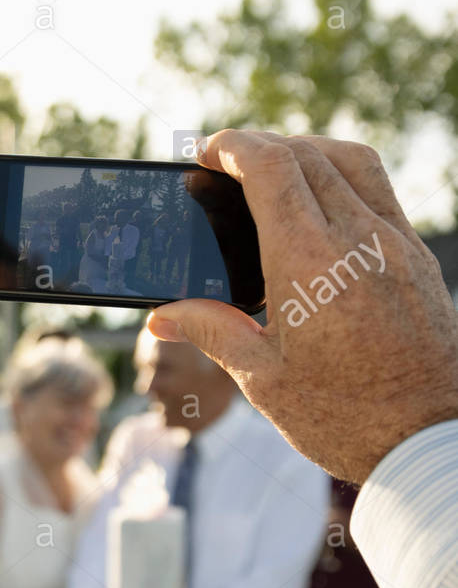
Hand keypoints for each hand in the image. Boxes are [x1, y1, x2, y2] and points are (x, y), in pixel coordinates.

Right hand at [148, 131, 457, 484]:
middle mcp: (357, 240)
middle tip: (226, 166)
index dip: (232, 146)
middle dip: (260, 147)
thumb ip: (211, 332)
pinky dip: (342, 177)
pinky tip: (320, 209)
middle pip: (305, 153)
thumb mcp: (264, 380)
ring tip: (273, 175)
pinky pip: (378, 190)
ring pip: (349, 160)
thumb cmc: (345, 419)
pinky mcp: (417, 257)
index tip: (206, 153)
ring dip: (305, 152)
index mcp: (309, 264)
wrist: (427, 441)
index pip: (270, 166)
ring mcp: (395, 244)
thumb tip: (160, 319)